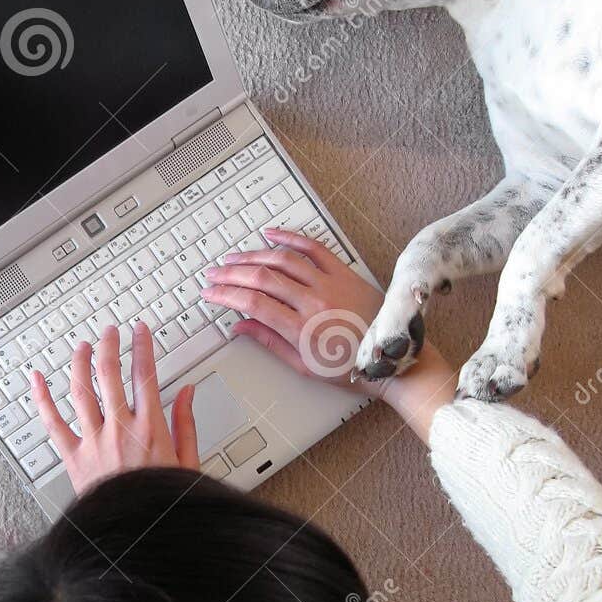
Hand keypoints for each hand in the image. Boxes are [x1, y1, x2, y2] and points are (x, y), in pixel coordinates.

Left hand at [31, 321, 198, 495]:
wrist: (138, 538)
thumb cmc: (162, 504)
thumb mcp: (188, 462)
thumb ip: (186, 424)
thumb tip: (187, 393)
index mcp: (151, 428)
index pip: (145, 374)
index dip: (142, 346)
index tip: (141, 332)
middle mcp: (119, 429)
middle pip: (110, 373)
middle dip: (110, 345)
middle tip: (111, 333)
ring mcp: (94, 442)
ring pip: (81, 390)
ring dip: (80, 362)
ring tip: (82, 347)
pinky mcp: (74, 458)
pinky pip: (52, 423)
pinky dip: (42, 398)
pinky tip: (36, 380)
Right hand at [201, 228, 384, 385]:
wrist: (391, 357)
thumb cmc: (350, 367)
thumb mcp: (304, 366)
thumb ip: (269, 342)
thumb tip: (240, 327)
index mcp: (301, 329)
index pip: (253, 303)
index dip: (226, 295)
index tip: (211, 293)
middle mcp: (314, 302)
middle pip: (262, 277)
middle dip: (232, 273)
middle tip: (214, 274)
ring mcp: (330, 284)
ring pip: (283, 259)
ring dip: (254, 255)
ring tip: (234, 258)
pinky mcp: (343, 273)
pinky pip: (313, 248)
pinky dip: (290, 238)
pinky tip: (271, 235)